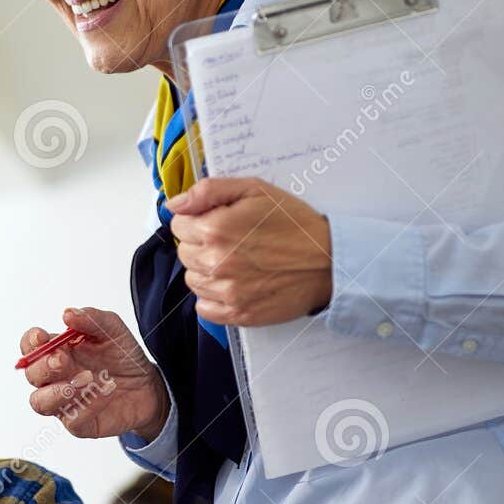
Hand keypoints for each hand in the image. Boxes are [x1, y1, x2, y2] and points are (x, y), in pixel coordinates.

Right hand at [20, 307, 169, 442]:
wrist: (148, 385)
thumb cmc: (123, 356)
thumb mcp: (114, 330)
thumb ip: (92, 319)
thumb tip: (68, 313)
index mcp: (57, 352)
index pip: (30, 347)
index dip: (30, 343)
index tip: (42, 336)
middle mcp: (54, 378)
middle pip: (32, 375)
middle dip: (44, 367)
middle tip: (63, 360)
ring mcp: (64, 402)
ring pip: (40, 402)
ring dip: (58, 391)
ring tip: (87, 378)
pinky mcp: (79, 424)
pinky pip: (73, 420)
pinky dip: (88, 404)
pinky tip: (107, 391)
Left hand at [167, 177, 332, 326]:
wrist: (329, 261)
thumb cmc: (294, 223)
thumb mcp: (254, 190)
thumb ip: (208, 191)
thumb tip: (174, 205)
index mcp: (216, 229)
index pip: (178, 225)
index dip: (196, 220)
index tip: (218, 221)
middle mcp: (216, 262)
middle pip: (183, 253)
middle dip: (201, 244)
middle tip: (231, 240)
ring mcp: (226, 291)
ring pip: (193, 280)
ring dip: (207, 270)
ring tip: (237, 261)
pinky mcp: (238, 313)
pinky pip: (204, 308)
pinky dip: (213, 297)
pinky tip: (235, 283)